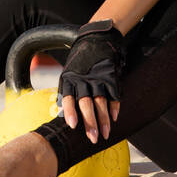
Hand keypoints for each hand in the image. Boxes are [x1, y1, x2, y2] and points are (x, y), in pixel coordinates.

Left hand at [59, 19, 125, 142]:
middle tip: (93, 138)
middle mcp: (83, 79)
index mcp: (70, 79)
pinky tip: (114, 118)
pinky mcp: (111, 76)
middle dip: (90, 122)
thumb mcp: (68, 72)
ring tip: (105, 133)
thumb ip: (67, 91)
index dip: (70, 112)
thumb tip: (61, 113)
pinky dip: (114, 107)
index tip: (72, 126)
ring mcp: (98, 78)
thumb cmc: (80, 60)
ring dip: (104, 119)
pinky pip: (113, 94)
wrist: (97, 38)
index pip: (68, 98)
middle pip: (86, 104)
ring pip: (101, 102)